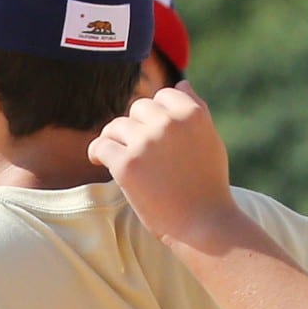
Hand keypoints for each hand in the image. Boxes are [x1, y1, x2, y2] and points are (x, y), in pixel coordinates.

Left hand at [90, 86, 249, 251]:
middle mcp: (168, 122)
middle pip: (138, 108)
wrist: (202, 224)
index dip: (157, 116)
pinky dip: (96, 153)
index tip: (156, 136)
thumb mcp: (210, 140)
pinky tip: (99, 162)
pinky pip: (100, 146)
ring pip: (116, 126)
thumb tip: (181, 84)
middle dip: (137, 127)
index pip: (163, 96)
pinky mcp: (126, 164)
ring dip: (116, 140)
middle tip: (141, 152)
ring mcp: (146, 142)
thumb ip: (196, 110)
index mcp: (192, 113)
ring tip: (122, 159)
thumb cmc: (207, 185)